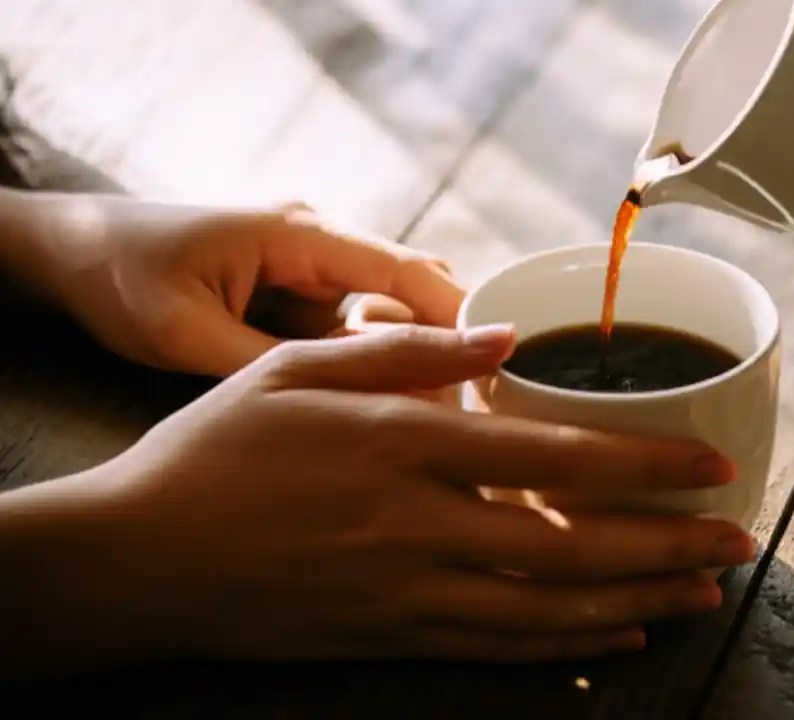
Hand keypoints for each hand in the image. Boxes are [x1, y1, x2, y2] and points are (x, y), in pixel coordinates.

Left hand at [12, 190, 462, 375]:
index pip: (404, 270)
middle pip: (411, 290)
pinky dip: (372, 363)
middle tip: (471, 401)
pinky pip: (352, 330)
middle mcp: (315, 246)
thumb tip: (358, 403)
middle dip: (444, 341)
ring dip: (407, 357)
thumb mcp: (186, 334)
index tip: (501, 359)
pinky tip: (384, 403)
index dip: (459, 315)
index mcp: (297, 236)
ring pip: (387, 314)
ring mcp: (307, 271)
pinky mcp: (295, 297)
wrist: (66, 253)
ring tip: (429, 411)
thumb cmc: (118, 276)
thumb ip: (272, 366)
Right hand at [19, 325, 752, 667]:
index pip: (557, 460)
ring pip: (552, 609)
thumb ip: (410, 351)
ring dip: (641, 602)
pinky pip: (499, 648)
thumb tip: (507, 337)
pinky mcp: (391, 638)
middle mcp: (420, 526)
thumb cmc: (217, 451)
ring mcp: (408, 593)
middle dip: (671, 546)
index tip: (710, 468)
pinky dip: (569, 647)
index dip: (646, 469)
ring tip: (705, 595)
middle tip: (741, 542)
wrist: (140, 560)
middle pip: (575, 545)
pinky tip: (620, 637)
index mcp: (405, 445)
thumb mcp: (300, 371)